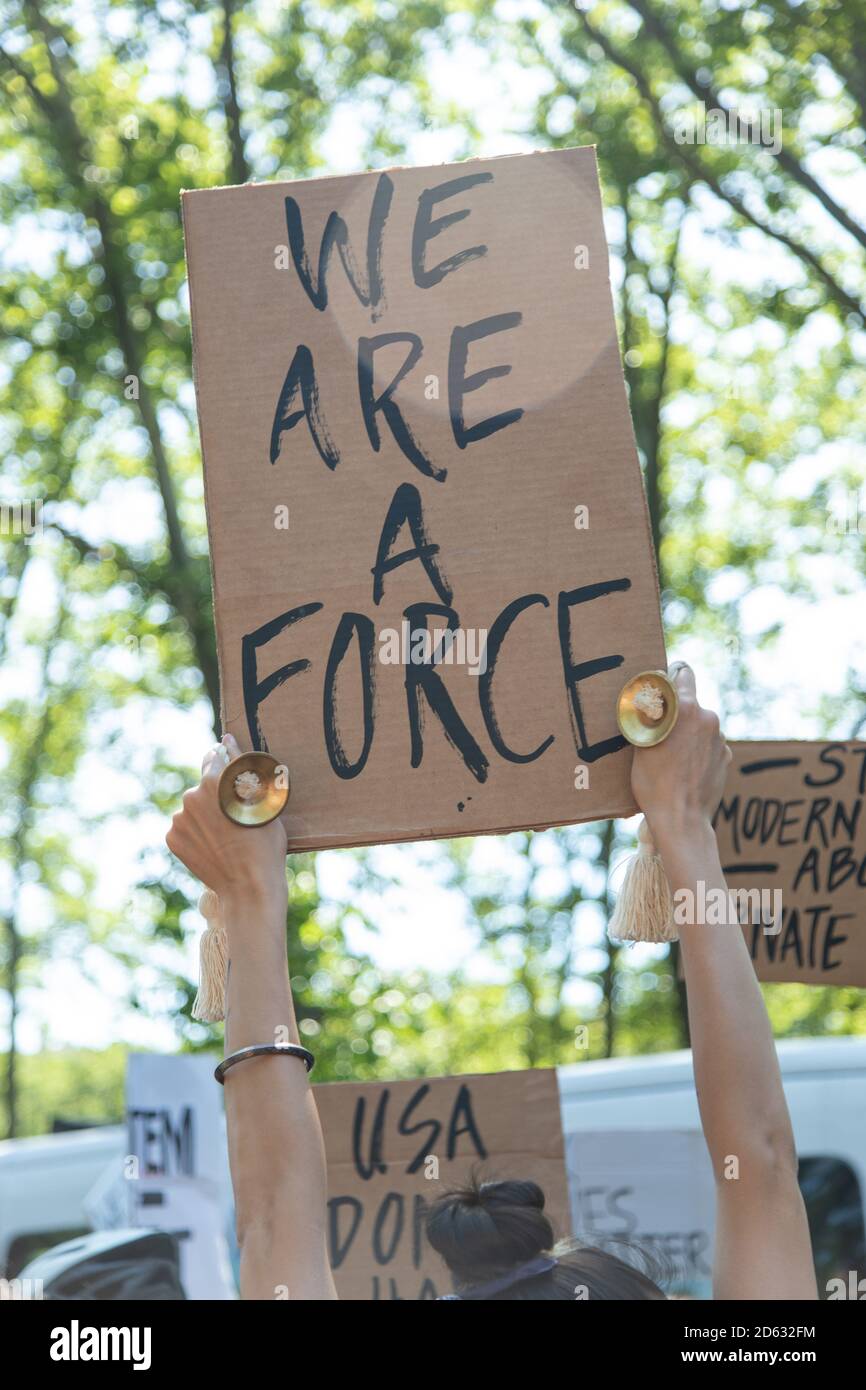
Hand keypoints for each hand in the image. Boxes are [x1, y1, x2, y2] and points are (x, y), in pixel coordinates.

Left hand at [166, 732, 287, 904]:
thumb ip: (241, 766)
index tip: (231, 779)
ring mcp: (179, 818)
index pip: (214, 757)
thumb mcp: (263, 800)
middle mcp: (192, 795)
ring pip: (193, 808)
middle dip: (217, 796)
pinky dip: (196, 833)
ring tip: (226, 837)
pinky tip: (213, 847)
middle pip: (204, 785)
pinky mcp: (172, 838)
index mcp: (215, 779)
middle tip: (237, 818)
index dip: (224, 765)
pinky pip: (184, 827)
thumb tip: (225, 738)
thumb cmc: (264, 841)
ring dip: (205, 815)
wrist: (248, 887)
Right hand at [630, 663, 730, 841]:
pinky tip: (685, 770)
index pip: (683, 673)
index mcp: (685, 709)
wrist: (681, 820)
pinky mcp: (726, 757)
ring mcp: (720, 739)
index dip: (672, 676)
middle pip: (691, 704)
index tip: (663, 685)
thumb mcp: (640, 745)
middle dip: (677, 714)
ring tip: (672, 759)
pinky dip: (699, 752)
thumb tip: (649, 702)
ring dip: (689, 735)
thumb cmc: (653, 783)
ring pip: (700, 727)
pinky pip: (709, 746)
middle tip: (658, 734)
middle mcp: (708, 718)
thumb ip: (649, 718)